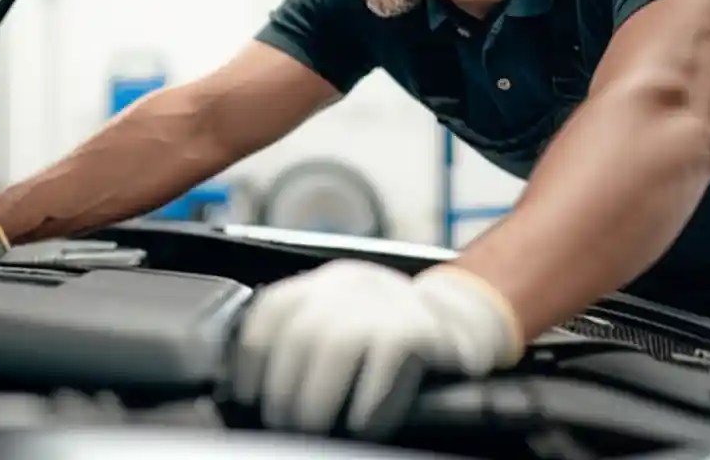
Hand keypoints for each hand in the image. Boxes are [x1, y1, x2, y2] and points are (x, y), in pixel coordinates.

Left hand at [230, 260, 523, 437]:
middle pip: (300, 331)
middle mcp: (351, 284)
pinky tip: (360, 425)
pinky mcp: (419, 330)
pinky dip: (367, 403)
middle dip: (283, 387)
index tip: (247, 395)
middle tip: (285, 423)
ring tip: (314, 428)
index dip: (251, 356)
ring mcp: (387, 303)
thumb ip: (304, 338)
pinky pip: (384, 367)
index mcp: (324, 282)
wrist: (462, 323)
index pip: (272, 310)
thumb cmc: (388, 336)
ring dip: (317, 397)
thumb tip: (253, 390)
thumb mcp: (341, 320)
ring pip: (336, 345)